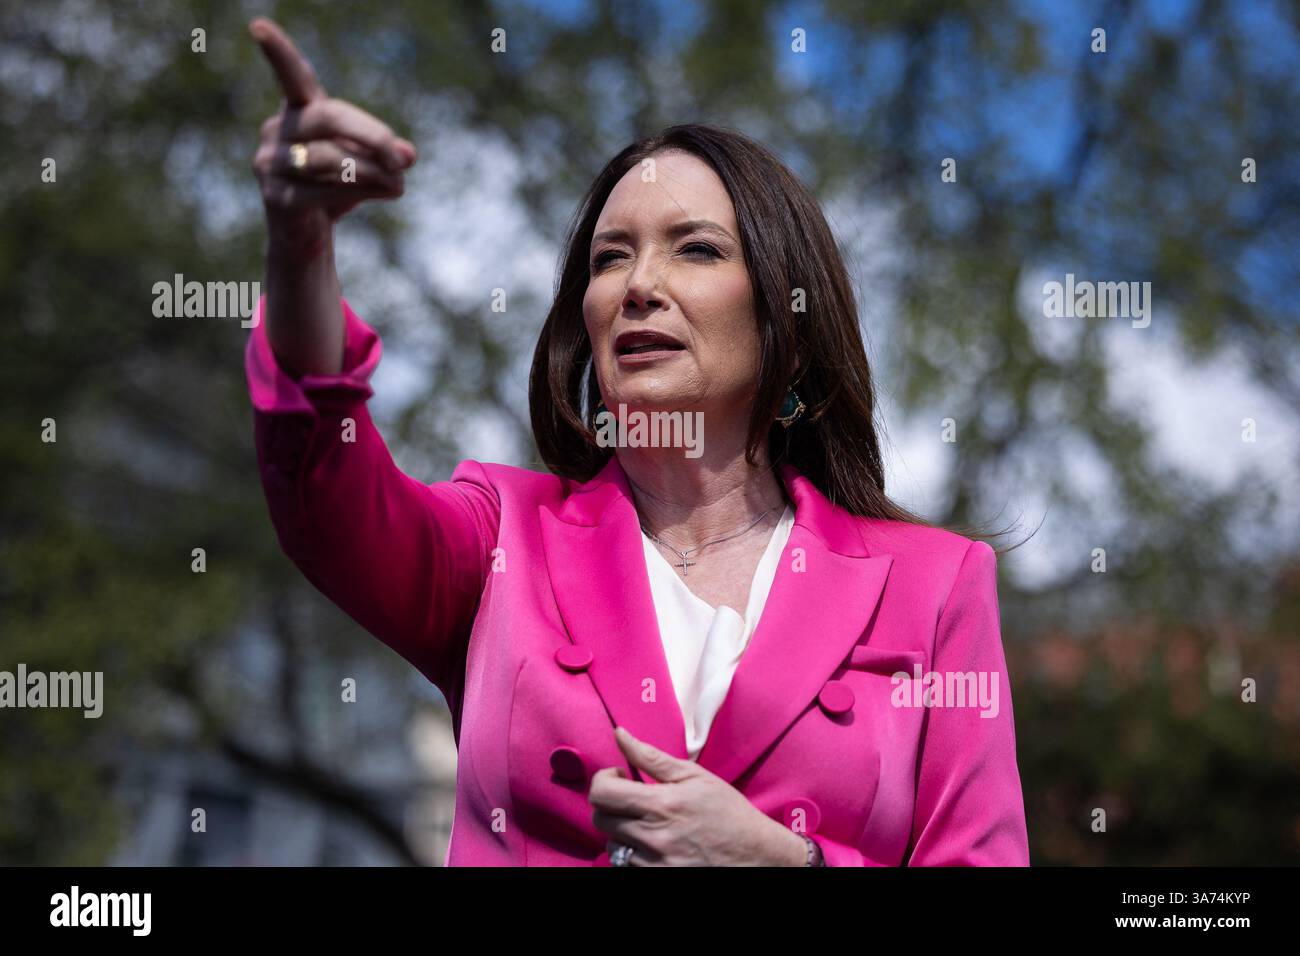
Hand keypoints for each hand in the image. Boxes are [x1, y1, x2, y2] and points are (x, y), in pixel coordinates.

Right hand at [248, 17, 416, 258]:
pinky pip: (325, 190)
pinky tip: (389, 193)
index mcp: (298, 111)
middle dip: (373, 136)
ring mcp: (270, 164)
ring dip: (373, 171)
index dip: (278, 52)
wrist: (305, 240)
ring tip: (399, 183)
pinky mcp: (276, 198)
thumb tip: (407, 154)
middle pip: (329, 117)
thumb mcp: (367, 165)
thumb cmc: (336, 189)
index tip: (259, 26)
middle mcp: (276, 130)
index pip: (292, 77)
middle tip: (403, 160)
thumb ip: (386, 153)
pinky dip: (361, 192)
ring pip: (331, 158)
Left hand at [588, 727, 807, 865]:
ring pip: (611, 843)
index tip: (621, 777)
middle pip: (600, 819)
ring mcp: (653, 863)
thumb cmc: (726, 811)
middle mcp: (653, 837)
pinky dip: (632, 851)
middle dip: (611, 803)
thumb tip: (619, 734)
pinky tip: (652, 843)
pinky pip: (624, 864)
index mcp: (662, 804)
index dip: (604, 780)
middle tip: (632, 798)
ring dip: (621, 830)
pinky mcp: (656, 877)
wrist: (754, 854)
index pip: (602, 793)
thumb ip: (650, 757)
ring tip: (646, 822)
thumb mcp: (693, 776)